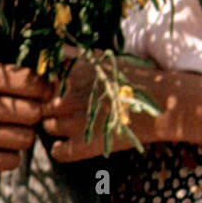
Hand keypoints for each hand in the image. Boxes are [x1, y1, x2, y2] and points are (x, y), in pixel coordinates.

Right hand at [0, 47, 52, 171]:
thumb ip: (5, 73)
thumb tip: (49, 82)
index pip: (33, 84)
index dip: (44, 88)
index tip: (44, 91)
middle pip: (34, 113)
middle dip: (35, 112)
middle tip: (26, 110)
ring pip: (25, 139)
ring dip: (23, 134)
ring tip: (11, 126)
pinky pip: (9, 162)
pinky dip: (10, 154)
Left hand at [41, 55, 170, 161]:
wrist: (158, 103)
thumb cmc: (133, 78)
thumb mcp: (100, 58)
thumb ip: (74, 55)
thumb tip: (57, 50)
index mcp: (70, 75)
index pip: (43, 81)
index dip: (50, 87)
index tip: (59, 89)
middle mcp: (67, 97)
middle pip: (43, 104)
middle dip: (51, 106)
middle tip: (67, 107)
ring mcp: (73, 122)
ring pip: (47, 126)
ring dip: (55, 125)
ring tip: (73, 123)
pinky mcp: (82, 146)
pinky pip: (57, 152)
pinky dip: (61, 149)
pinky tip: (72, 143)